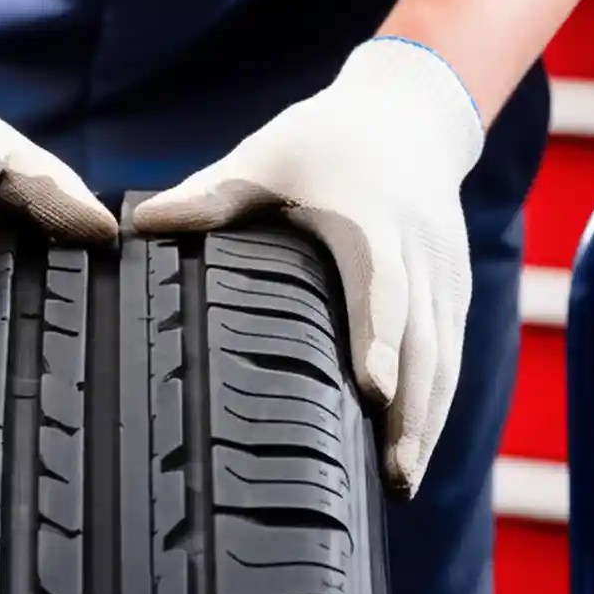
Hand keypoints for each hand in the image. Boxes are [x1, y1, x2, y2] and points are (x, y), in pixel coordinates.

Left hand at [133, 38, 484, 496]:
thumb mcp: (265, 157)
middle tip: (393, 473)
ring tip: (404, 479)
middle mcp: (420, 250)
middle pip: (424, 338)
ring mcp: (446, 272)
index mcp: (371, 218)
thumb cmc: (325, 138)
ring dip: (430, 417)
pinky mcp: (455, 287)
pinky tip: (417, 446)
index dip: (380, 341)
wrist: (409, 113)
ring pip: (446, 355)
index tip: (375, 392)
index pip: (381, 287)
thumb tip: (138, 227)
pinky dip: (440, 401)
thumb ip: (209, 198)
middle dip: (412, 407)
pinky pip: (453, 351)